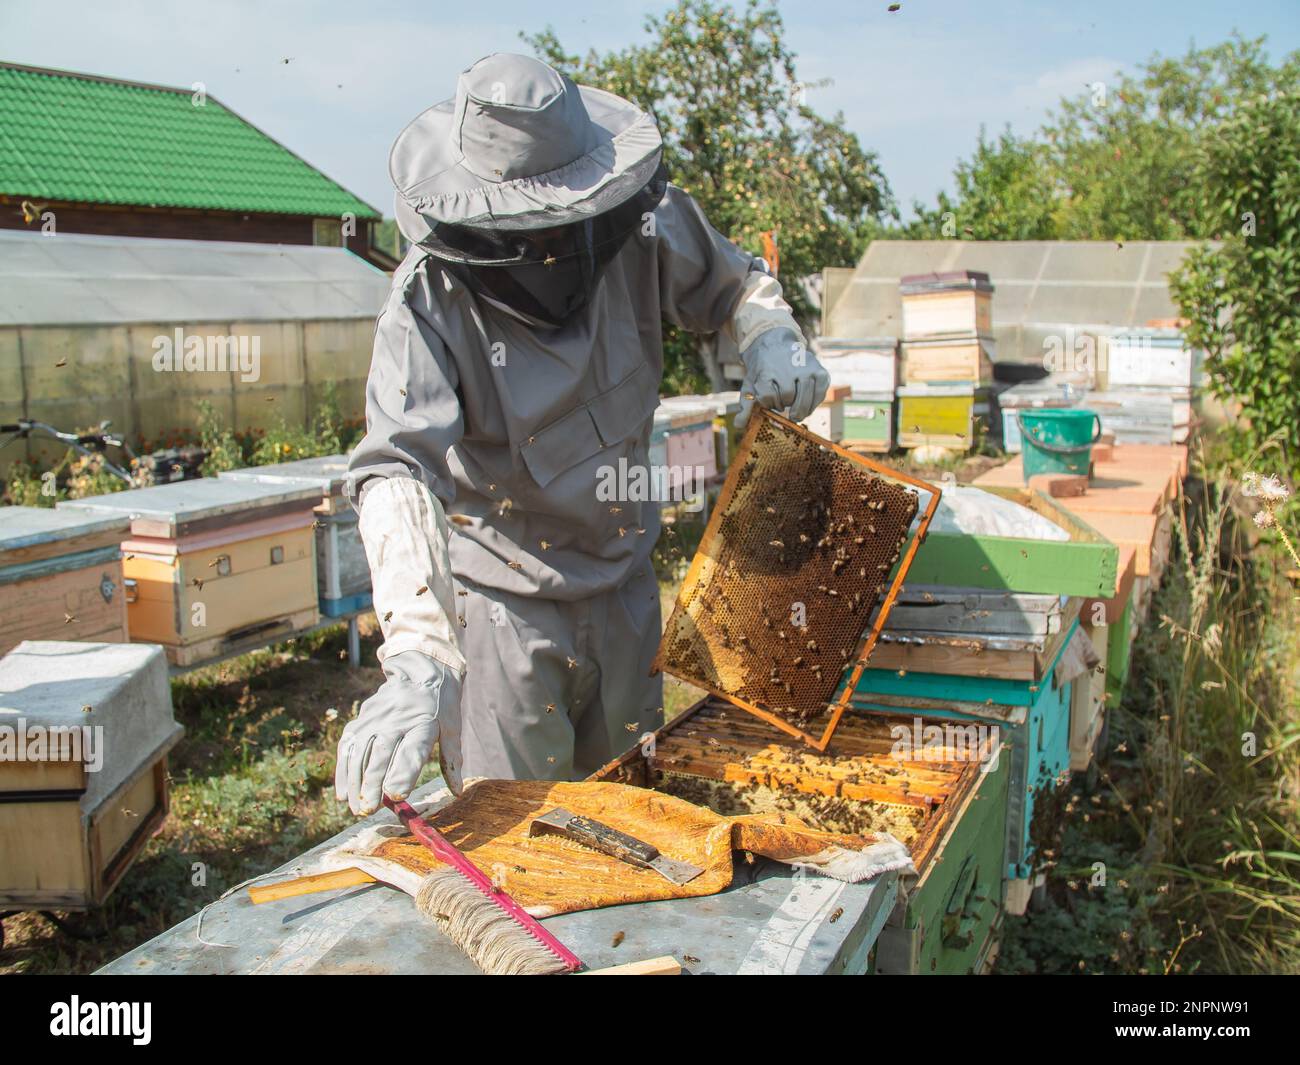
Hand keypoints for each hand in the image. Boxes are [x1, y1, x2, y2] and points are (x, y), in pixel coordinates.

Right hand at [335, 651, 461, 815]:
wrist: (421, 670)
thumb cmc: (441, 705)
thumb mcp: (453, 728)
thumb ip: (451, 760)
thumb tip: (455, 792)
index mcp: (425, 723)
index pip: (412, 751)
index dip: (402, 774)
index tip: (395, 795)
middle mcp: (398, 719)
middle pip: (381, 754)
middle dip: (372, 784)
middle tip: (368, 810)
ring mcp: (377, 716)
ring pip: (360, 752)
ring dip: (354, 782)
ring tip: (355, 807)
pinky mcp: (363, 717)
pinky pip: (349, 745)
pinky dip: (343, 770)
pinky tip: (343, 792)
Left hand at [734, 327, 829, 428]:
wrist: (776, 346)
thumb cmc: (763, 372)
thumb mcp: (750, 385)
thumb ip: (745, 406)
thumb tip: (739, 425)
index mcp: (768, 369)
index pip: (768, 395)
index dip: (767, 402)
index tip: (767, 398)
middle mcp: (789, 366)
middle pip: (788, 397)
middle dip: (783, 404)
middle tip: (782, 404)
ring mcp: (807, 368)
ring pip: (804, 398)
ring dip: (798, 408)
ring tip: (793, 408)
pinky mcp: (821, 372)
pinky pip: (820, 395)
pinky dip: (812, 404)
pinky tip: (806, 404)